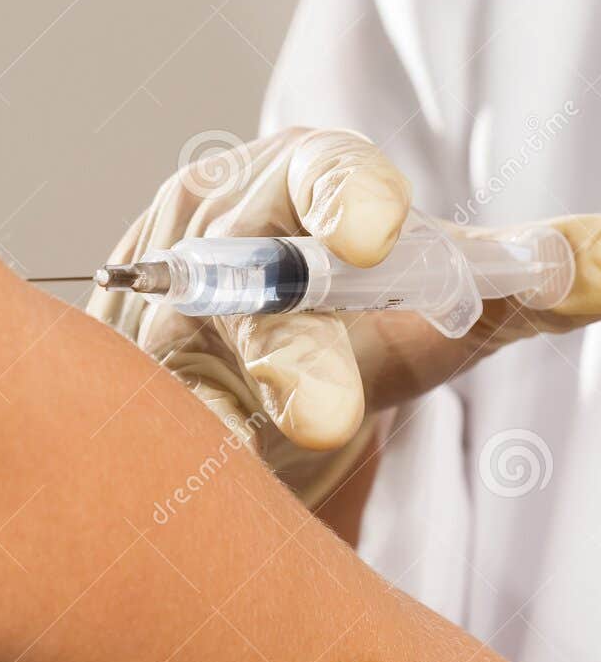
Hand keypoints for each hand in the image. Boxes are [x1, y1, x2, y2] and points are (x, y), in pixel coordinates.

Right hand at [88, 126, 600, 506]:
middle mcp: (215, 233)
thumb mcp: (434, 300)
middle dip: (286, 346)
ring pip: (191, 357)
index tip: (377, 235)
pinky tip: (209, 490)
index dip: (346, 198)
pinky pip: (166, 429)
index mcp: (292, 181)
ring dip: (226, 414)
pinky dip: (182, 461)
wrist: (245, 375)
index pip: (318, 171)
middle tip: (326, 414)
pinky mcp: (145, 393)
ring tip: (254, 462)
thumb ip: (516, 281)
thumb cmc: (345, 317)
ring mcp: (165, 315)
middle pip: (247, 275)